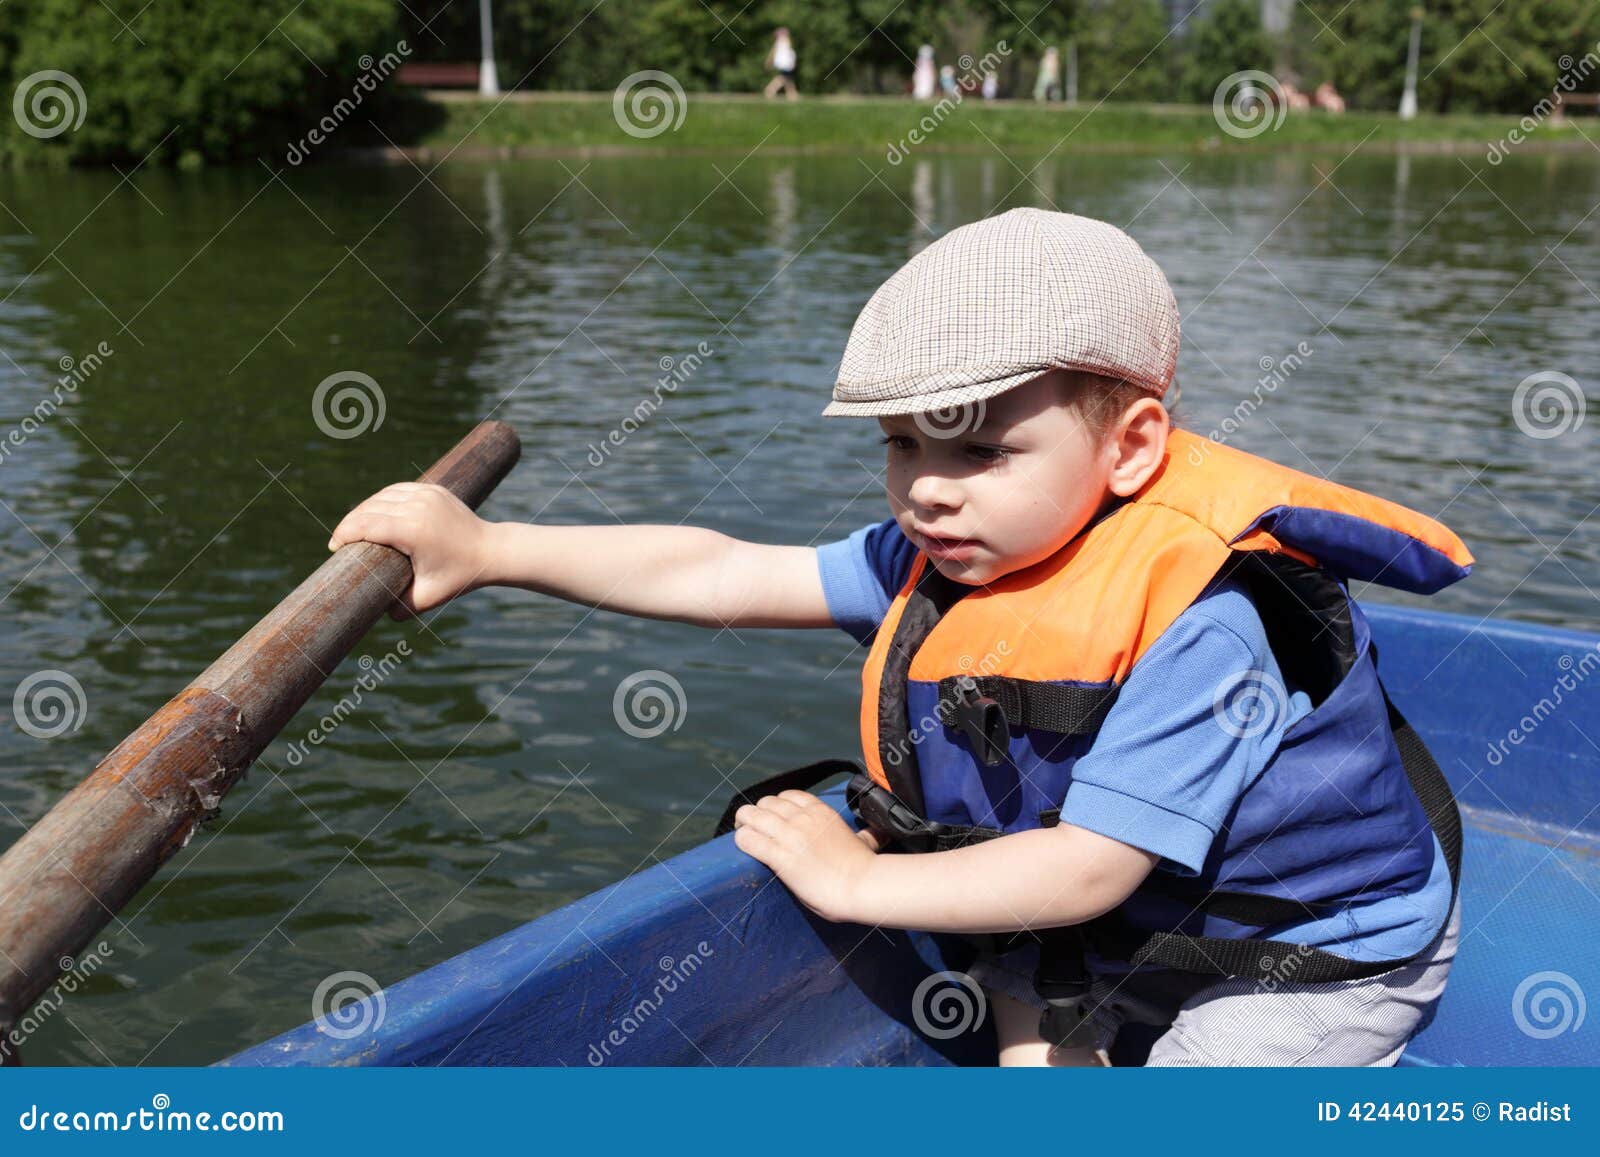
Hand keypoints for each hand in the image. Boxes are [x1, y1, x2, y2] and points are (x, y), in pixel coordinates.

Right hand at [327, 482, 491, 619]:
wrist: (492, 551)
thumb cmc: (460, 576)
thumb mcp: (427, 597)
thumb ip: (399, 608)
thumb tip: (376, 610)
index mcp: (413, 530)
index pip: (366, 525)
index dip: (345, 534)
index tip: (334, 547)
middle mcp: (418, 507)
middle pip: (370, 509)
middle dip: (350, 523)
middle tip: (340, 540)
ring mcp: (427, 494)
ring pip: (382, 496)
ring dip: (364, 509)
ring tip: (354, 526)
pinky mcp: (433, 489)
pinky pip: (398, 489)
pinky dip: (383, 499)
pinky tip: (374, 511)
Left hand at [732, 790, 881, 923]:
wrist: (862, 886)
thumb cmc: (866, 869)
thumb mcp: (865, 842)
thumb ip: (867, 833)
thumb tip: (882, 832)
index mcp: (821, 811)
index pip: (788, 795)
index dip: (777, 806)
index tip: (774, 818)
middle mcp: (803, 818)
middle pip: (766, 803)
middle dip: (757, 814)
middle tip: (754, 828)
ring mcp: (790, 835)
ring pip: (751, 815)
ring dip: (744, 824)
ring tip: (743, 834)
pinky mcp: (780, 856)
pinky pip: (749, 839)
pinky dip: (742, 841)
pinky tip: (743, 847)